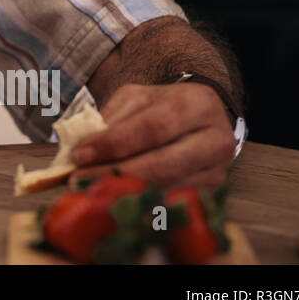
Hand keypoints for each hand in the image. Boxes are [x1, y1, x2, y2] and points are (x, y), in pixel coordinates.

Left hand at [67, 82, 236, 188]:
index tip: (81, 154)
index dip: (115, 143)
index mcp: (197, 105)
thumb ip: (112, 117)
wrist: (200, 117)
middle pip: (163, 164)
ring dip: (124, 190)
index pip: (152, 128)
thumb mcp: (137, 98)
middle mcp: (216, 139)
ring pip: (166, 187)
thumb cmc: (164, 105)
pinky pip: (171, 201)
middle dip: (116, 173)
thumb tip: (84, 146)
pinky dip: (140, 200)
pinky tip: (114, 197)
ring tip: (90, 188)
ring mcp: (217, 170)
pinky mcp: (211, 192)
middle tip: (80, 178)